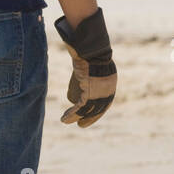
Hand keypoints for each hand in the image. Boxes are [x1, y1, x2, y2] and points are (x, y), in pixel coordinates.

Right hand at [54, 7, 116, 127]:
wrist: (91, 49)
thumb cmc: (90, 52)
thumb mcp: (92, 64)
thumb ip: (88, 72)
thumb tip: (80, 74)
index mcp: (110, 84)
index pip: (105, 102)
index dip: (97, 111)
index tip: (88, 116)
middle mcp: (107, 91)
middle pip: (98, 109)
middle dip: (89, 118)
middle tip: (81, 125)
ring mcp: (100, 94)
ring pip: (87, 110)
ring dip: (75, 117)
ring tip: (66, 120)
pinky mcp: (90, 94)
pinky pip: (80, 108)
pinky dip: (71, 115)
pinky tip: (64, 119)